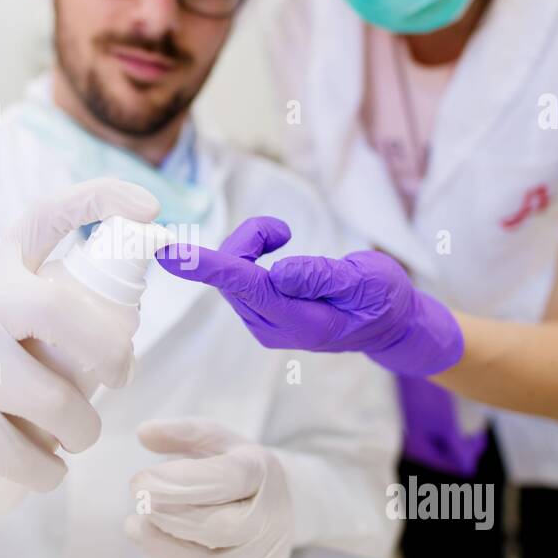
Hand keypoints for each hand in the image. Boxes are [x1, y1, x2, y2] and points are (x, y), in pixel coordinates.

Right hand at [0, 178, 159, 486]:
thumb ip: (39, 303)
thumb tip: (125, 328)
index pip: (47, 214)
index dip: (102, 199)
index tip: (149, 209)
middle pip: (63, 313)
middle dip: (111, 353)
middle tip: (121, 378)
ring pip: (55, 400)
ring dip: (84, 430)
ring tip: (77, 436)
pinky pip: (25, 454)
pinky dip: (49, 472)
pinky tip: (47, 469)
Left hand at [124, 419, 292, 557]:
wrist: (284, 500)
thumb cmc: (237, 467)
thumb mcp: (216, 440)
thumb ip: (182, 432)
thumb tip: (144, 432)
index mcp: (261, 470)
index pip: (226, 479)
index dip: (178, 484)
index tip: (137, 484)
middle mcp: (273, 515)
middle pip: (222, 529)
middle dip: (170, 521)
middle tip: (136, 509)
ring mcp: (269, 554)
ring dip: (167, 552)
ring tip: (137, 529)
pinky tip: (164, 557)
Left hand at [156, 216, 462, 375]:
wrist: (386, 323)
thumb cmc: (382, 298)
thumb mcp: (367, 281)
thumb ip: (323, 276)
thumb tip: (279, 271)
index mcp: (302, 322)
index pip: (246, 287)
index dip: (208, 266)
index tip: (170, 253)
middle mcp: (272, 327)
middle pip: (232, 276)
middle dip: (248, 241)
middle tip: (282, 230)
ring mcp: (262, 323)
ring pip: (231, 273)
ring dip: (250, 244)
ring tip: (284, 235)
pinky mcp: (258, 312)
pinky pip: (236, 275)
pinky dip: (250, 251)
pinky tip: (275, 245)